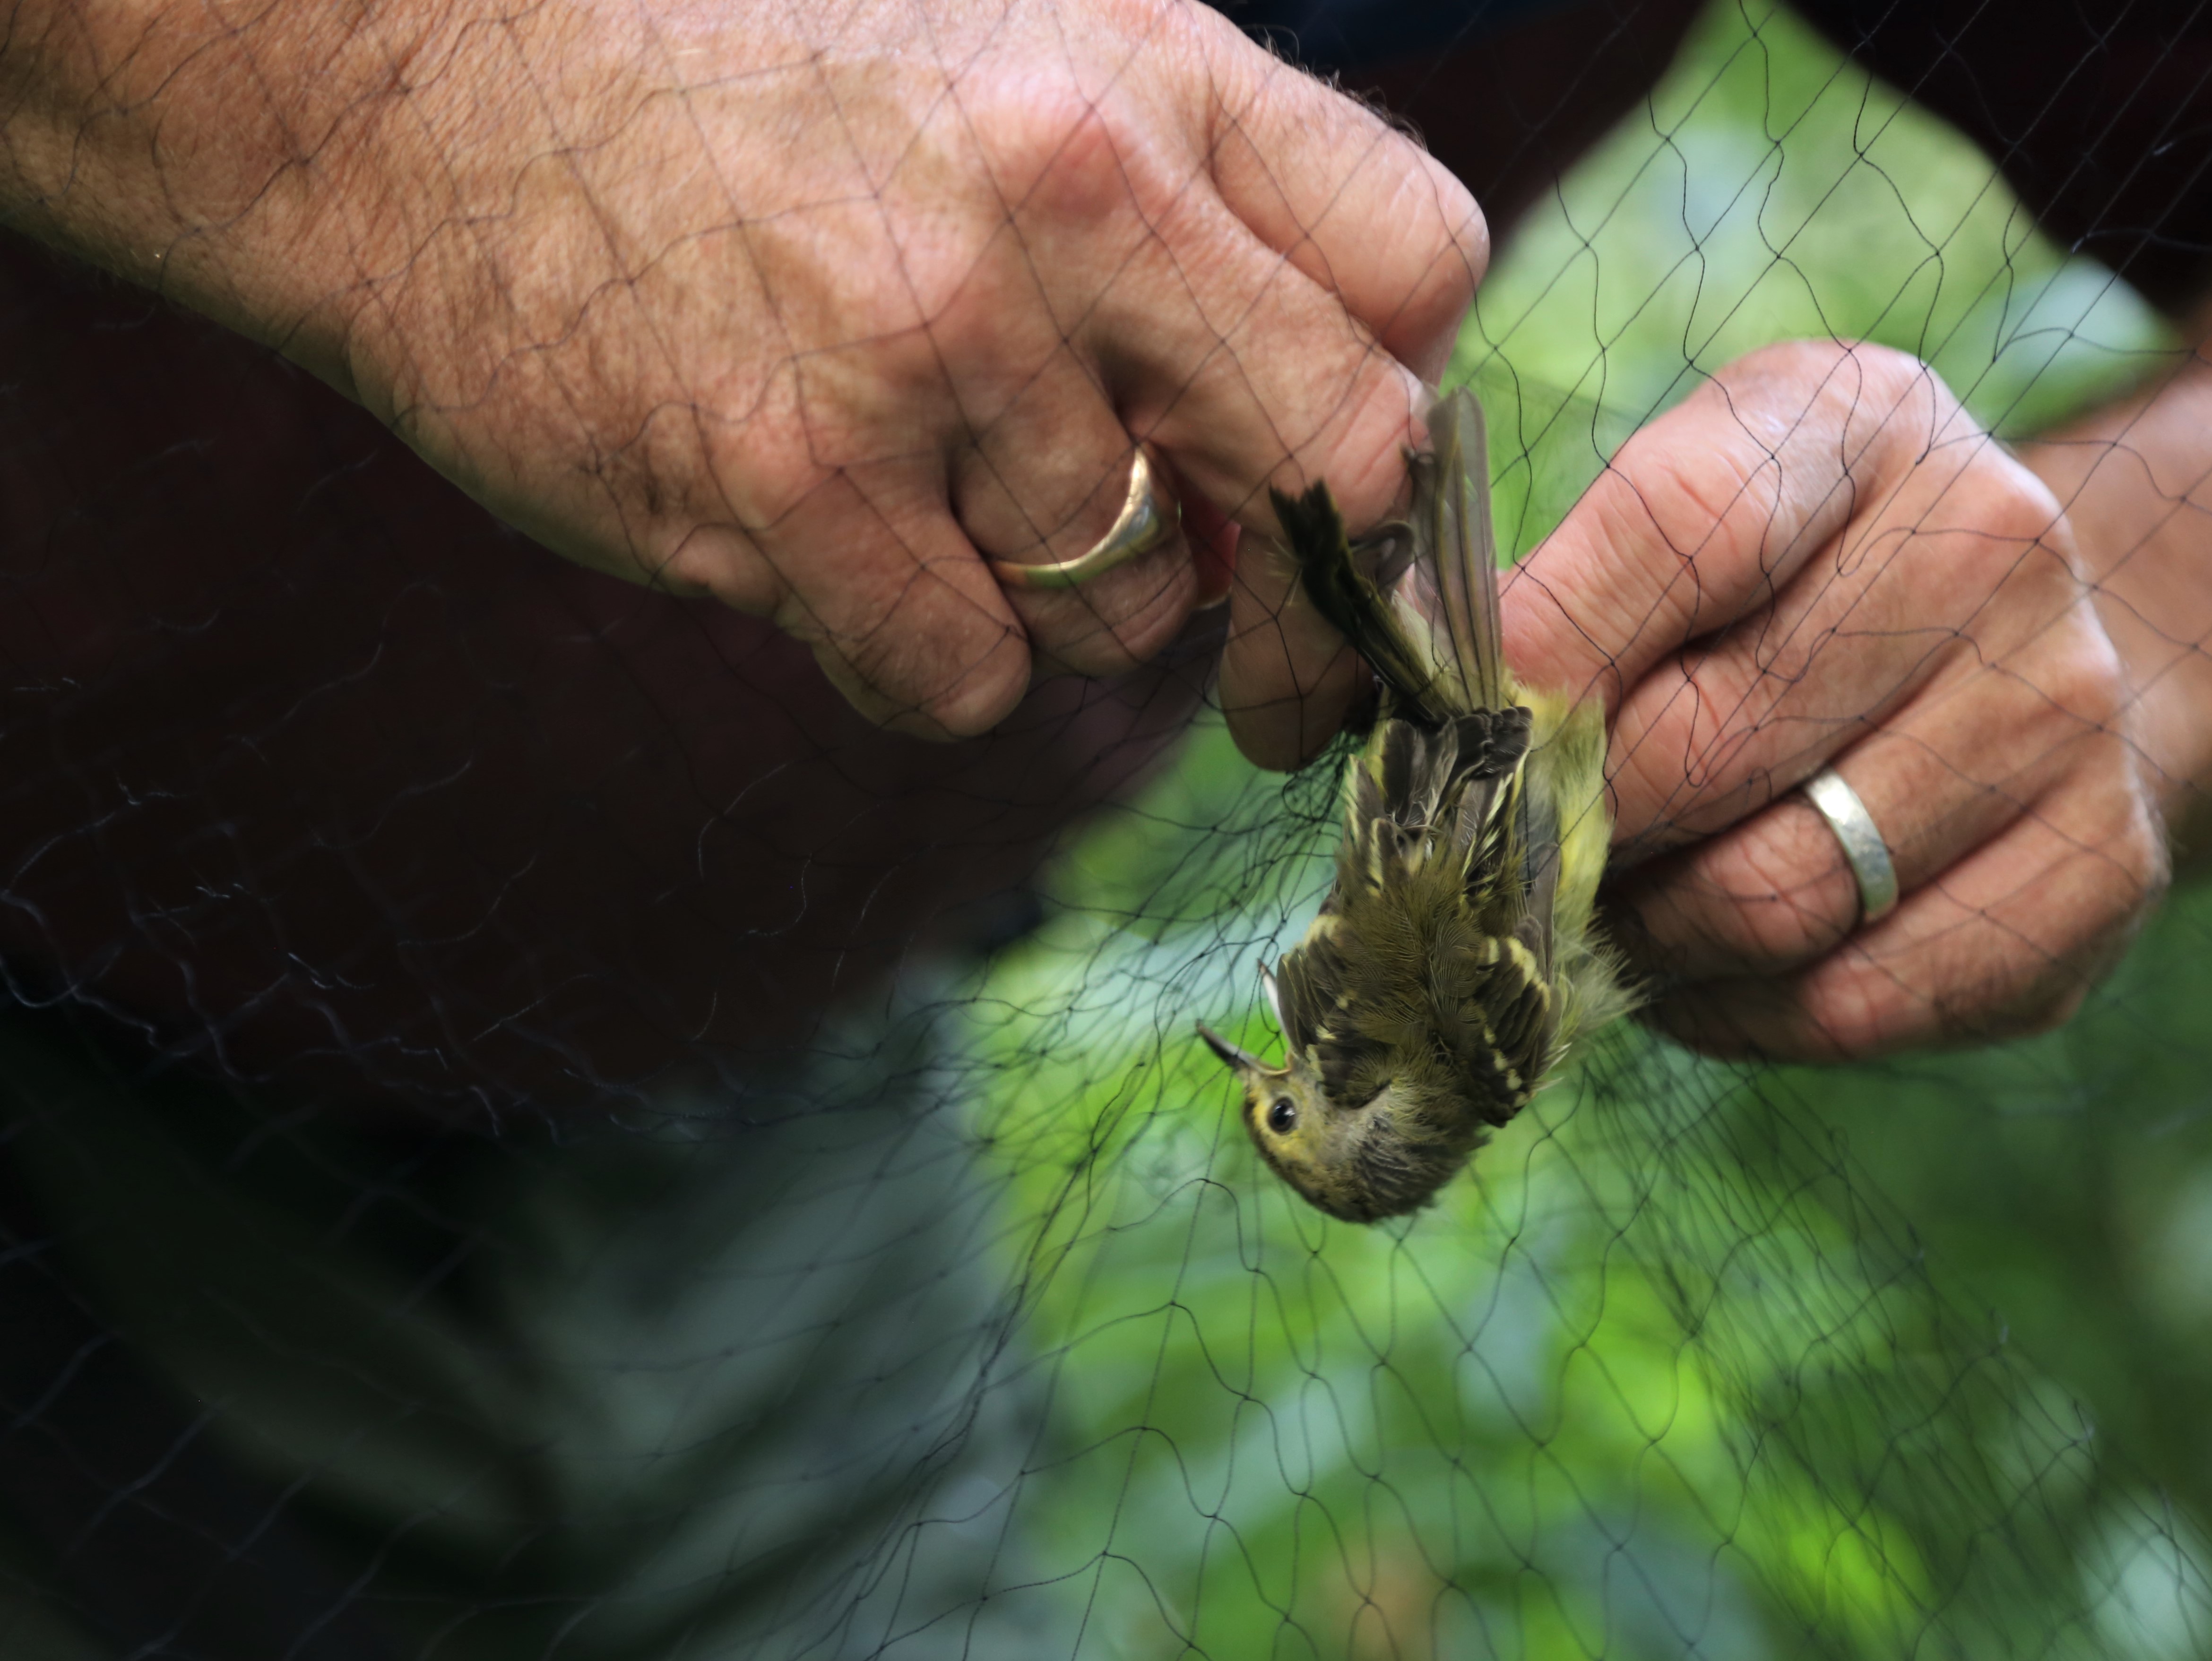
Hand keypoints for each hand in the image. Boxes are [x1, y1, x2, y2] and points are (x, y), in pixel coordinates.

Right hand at [6, 0, 1482, 737]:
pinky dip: (916, 658)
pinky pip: (964, 678)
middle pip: (1342, 454)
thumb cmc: (755, 99)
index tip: (1340, 487)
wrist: (428, 88)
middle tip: (1284, 685)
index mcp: (1151, 76)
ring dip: (1053, 604)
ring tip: (917, 492)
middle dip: (1328, 607)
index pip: (1420, 266)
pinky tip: (827, 552)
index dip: (1402, 405)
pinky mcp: (791, 486)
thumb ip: (1195, 227)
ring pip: (1124, 607)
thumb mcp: (1019, 61)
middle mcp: (1069, 199)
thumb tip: (1310, 462)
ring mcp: (928, 347)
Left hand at [1506, 341, 2169, 1059]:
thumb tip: (1400, 699)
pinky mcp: (2098, 877)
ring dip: (1647, 932)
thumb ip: (1558, 591)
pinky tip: (1714, 966)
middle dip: (1575, 822)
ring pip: (1768, 901)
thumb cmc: (1790, 593)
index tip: (1444, 722)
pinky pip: (1850, 1005)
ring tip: (1617, 900)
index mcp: (1867, 421)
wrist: (2020, 669)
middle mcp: (1995, 547)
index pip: (1680, 530)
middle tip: (1521, 845)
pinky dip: (1739, 1012)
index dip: (1540, 648)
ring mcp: (2063, 717)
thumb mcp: (1688, 519)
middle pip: (1704, 747)